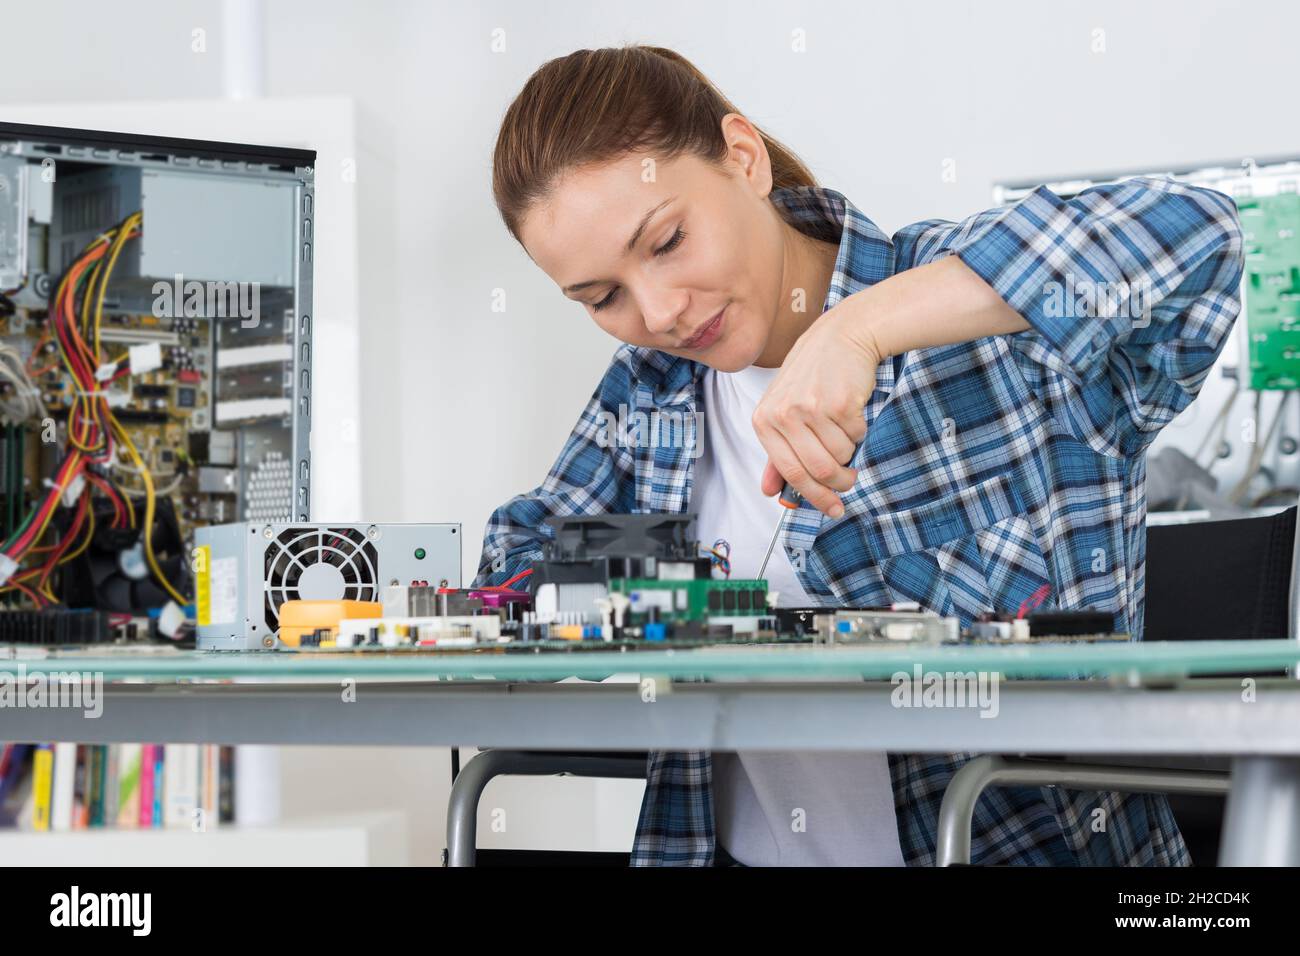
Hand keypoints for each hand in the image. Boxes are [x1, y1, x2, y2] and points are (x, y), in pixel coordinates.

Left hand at [752, 296, 882, 517]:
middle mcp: (783, 415)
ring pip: (840, 455)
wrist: (841, 335)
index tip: (832, 508)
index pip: (791, 472)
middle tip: (850, 481)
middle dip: (839, 483)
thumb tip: (769, 491)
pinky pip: (857, 436)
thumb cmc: (813, 375)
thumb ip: (777, 451)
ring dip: (850, 450)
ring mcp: (810, 408)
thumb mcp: (783, 408)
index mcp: (764, 421)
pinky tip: (852, 410)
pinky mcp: (838, 403)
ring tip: (845, 428)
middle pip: (818, 470)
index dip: (814, 497)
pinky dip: (860, 430)